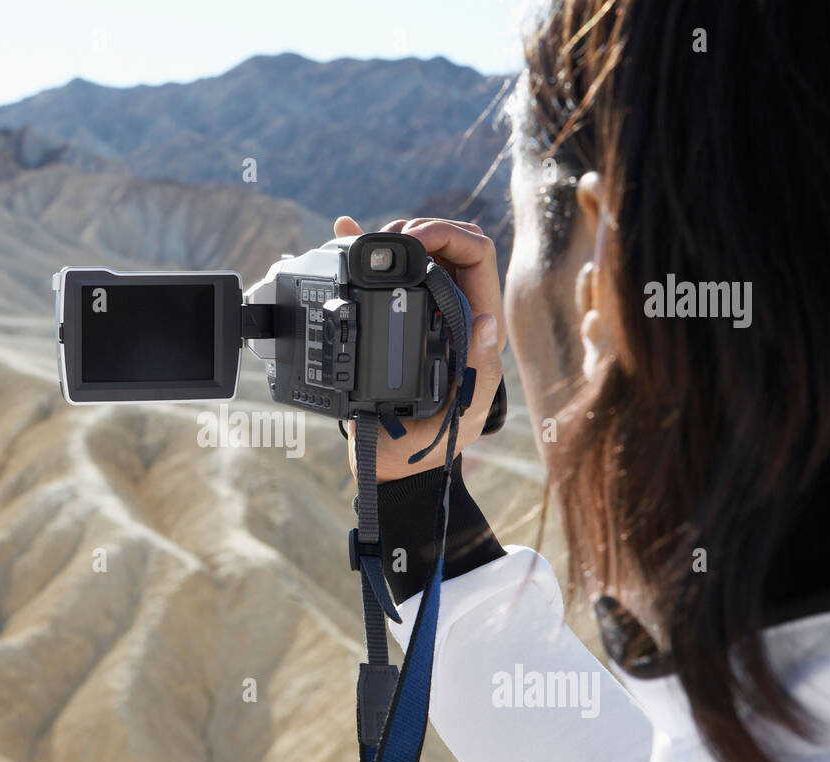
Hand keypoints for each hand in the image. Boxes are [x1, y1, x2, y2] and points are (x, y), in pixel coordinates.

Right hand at [334, 215, 505, 482]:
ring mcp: (426, 314)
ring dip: (398, 238)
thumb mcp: (458, 415)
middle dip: (423, 229)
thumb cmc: (427, 445)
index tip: (411, 240)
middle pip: (453, 244)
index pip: (477, 255)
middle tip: (386, 239)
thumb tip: (485, 320)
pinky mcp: (398, 320)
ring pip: (424, 254)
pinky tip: (344, 233)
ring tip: (366, 241)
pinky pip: (390, 276)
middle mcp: (456, 313)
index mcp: (478, 328)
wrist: (390, 464)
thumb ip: (475, 371)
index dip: (448, 235)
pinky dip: (367, 251)